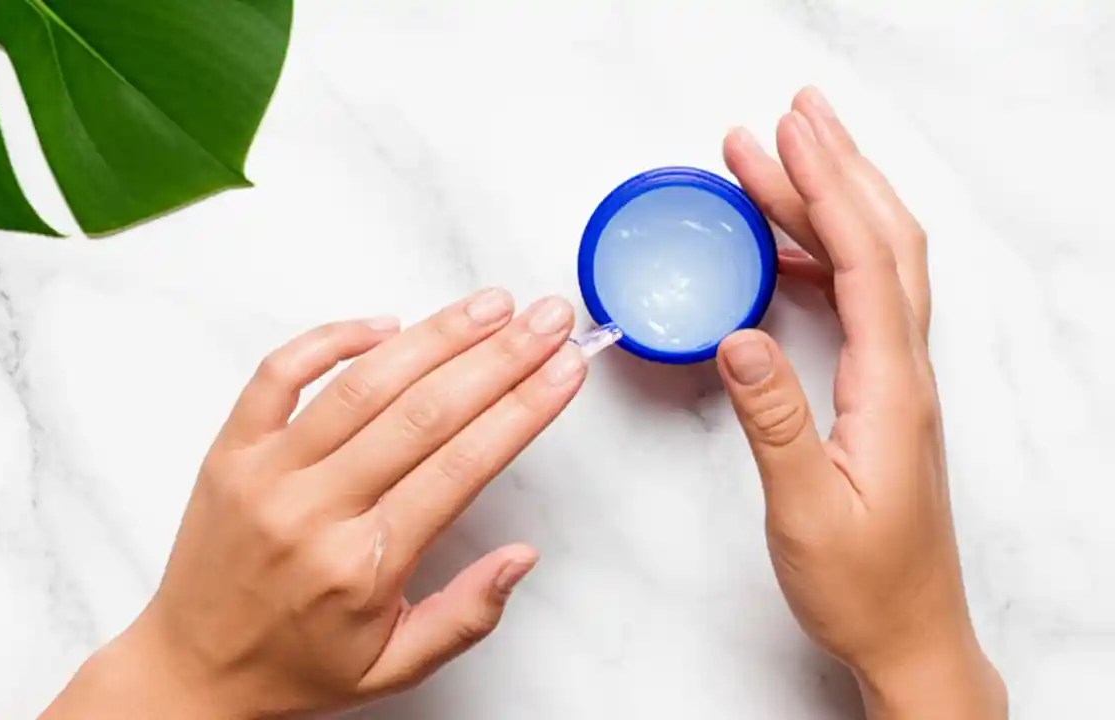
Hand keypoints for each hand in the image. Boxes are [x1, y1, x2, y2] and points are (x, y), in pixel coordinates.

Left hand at [41, 290, 587, 717]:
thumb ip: (465, 616)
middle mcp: (314, 511)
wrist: (189, 673)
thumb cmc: (295, 667)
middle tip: (547, 319)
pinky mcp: (230, 451)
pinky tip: (387, 324)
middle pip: (423, 414)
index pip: (461, 468)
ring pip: (362, 385)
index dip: (521, 410)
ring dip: (434, 336)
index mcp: (362, 567)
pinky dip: (331, 339)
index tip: (565, 369)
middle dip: (498, 358)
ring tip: (490, 306)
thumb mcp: (394, 668)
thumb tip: (521, 555)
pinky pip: (278, 374)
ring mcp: (267, 473)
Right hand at [717, 88, 1005, 718]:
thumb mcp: (807, 508)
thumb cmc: (862, 583)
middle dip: (834, 168)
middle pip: (881, 240)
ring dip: (831, 204)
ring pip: (874, 264)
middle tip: (785, 118)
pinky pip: (858, 299)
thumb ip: (776, 419)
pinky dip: (824, 256)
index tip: (783, 137)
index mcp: (891, 387)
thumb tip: (740, 334)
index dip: (826, 188)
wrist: (908, 633)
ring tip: (776, 164)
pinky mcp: (880, 394)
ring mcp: (897, 380)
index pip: (864, 260)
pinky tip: (786, 252)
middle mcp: (906, 370)